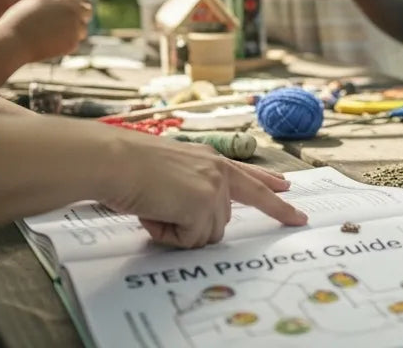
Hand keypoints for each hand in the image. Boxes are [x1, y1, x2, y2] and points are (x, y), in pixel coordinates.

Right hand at [0, 0, 90, 61]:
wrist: (13, 40)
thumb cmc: (18, 20)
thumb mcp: (33, 1)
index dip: (79, 0)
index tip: (76, 6)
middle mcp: (72, 9)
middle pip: (88, 11)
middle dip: (81, 16)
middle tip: (70, 23)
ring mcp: (75, 26)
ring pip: (82, 30)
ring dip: (72, 33)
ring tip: (50, 36)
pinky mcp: (73, 42)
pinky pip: (74, 43)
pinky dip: (65, 45)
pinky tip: (49, 45)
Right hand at [103, 131, 306, 246]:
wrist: (115, 160)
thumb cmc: (130, 166)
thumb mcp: (172, 171)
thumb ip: (192, 187)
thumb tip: (196, 220)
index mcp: (211, 160)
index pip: (249, 176)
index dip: (271, 187)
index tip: (288, 191)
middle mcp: (219, 172)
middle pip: (220, 222)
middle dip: (190, 226)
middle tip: (158, 210)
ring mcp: (214, 189)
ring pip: (205, 236)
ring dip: (176, 230)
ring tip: (153, 206)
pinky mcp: (203, 207)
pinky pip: (190, 241)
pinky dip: (168, 235)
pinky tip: (154, 212)